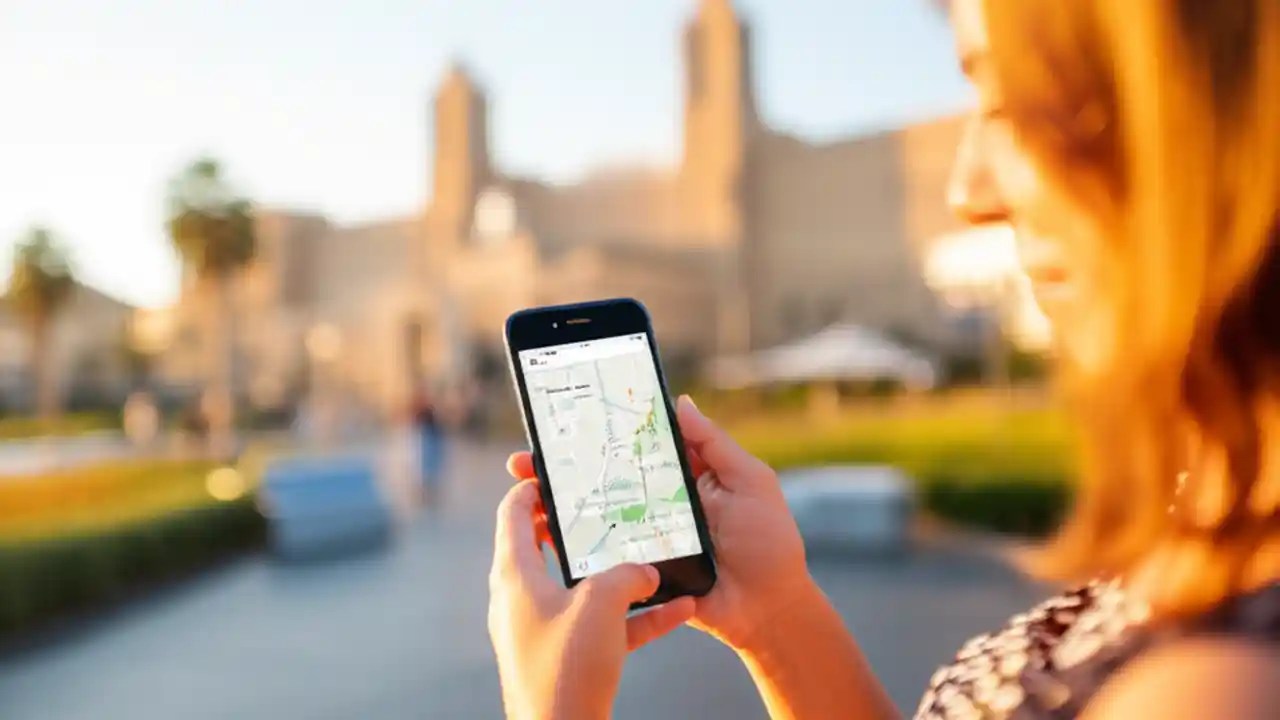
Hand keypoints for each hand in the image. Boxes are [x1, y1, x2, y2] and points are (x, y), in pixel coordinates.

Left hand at [488, 480, 694, 719]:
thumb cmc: (566, 668)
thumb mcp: (600, 604)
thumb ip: (625, 574)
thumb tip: (645, 571)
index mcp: (514, 576)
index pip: (513, 514)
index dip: (533, 487)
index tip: (560, 472)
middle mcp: (523, 600)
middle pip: (548, 549)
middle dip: (584, 530)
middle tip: (611, 507)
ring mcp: (544, 630)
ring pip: (584, 589)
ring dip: (622, 576)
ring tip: (656, 559)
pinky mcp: (567, 658)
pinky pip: (606, 627)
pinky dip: (638, 617)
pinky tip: (680, 610)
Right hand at [503, 395, 817, 653]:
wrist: (768, 610)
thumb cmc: (769, 543)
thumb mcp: (750, 482)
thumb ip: (714, 444)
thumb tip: (680, 402)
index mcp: (682, 477)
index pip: (636, 448)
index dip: (602, 434)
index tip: (567, 419)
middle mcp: (657, 504)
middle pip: (604, 480)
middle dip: (562, 468)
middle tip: (525, 457)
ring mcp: (644, 538)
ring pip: (594, 516)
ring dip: (557, 504)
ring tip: (526, 490)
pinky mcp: (637, 572)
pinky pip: (601, 557)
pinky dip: (571, 546)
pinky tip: (542, 534)